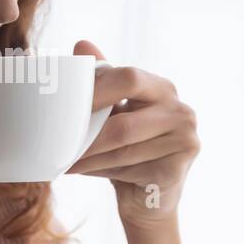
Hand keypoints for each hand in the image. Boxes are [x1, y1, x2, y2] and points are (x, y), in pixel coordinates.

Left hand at [64, 39, 199, 229]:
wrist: (148, 199)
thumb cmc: (127, 151)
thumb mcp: (113, 113)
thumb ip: (103, 80)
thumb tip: (82, 44)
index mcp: (162, 88)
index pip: (127, 77)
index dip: (94, 90)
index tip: (63, 103)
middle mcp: (180, 109)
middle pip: (124, 117)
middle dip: (87, 130)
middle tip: (58, 137)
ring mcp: (184, 138)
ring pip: (121, 146)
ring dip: (86, 154)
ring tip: (62, 157)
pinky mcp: (178, 167)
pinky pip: (129, 167)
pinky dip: (98, 169)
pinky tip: (80, 170)